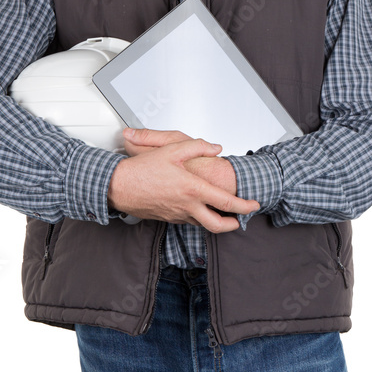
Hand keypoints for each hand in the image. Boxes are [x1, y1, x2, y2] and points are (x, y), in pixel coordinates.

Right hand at [108, 129, 258, 232]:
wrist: (119, 187)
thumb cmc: (141, 170)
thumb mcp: (171, 149)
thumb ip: (197, 146)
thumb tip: (215, 147)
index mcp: (192, 189)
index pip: (226, 203)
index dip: (244, 206)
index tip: (253, 204)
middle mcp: (187, 206)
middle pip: (219, 225)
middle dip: (234, 224)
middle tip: (242, 219)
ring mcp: (178, 215)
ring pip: (204, 225)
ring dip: (217, 221)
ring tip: (224, 214)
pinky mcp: (169, 219)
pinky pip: (189, 221)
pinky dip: (200, 218)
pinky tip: (200, 209)